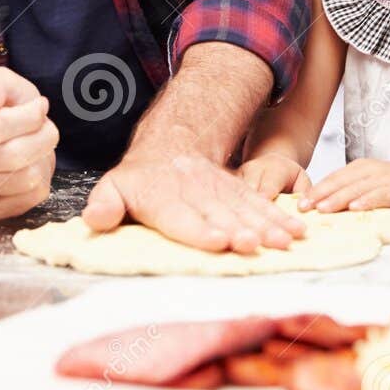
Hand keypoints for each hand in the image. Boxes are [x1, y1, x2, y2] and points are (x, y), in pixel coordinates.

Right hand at [0, 67, 56, 220]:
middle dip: (43, 138)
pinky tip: (30, 167)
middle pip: (11, 155)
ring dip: (43, 158)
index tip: (39, 107)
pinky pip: (29, 198)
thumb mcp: (0, 83)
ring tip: (38, 146)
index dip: (30, 117)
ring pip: (23, 178)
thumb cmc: (0, 106)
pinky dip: (42, 181)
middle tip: (47, 128)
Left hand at [83, 153, 304, 252]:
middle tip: (253, 244)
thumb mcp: (115, 186)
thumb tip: (93, 219)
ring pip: (245, 209)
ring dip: (266, 226)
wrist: (172, 145)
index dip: (200, 230)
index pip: (181, 216)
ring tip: (283, 241)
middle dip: (238, 230)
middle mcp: (196, 194)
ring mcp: (221, 192)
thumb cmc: (140, 180)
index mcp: (163, 198)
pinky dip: (280, 218)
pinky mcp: (239, 192)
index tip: (218, 239)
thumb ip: (105, 204)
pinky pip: (261, 204)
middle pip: (219, 214)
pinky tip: (295, 231)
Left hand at [302, 158, 389, 214]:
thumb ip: (352, 190)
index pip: (333, 178)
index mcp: (359, 168)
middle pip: (339, 183)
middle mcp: (369, 171)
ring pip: (356, 189)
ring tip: (322, 209)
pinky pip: (379, 195)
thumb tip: (326, 206)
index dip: (315, 190)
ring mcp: (383, 180)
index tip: (298, 202)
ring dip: (338, 199)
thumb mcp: (372, 183)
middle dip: (319, 195)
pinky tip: (355, 208)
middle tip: (302, 208)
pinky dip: (367, 201)